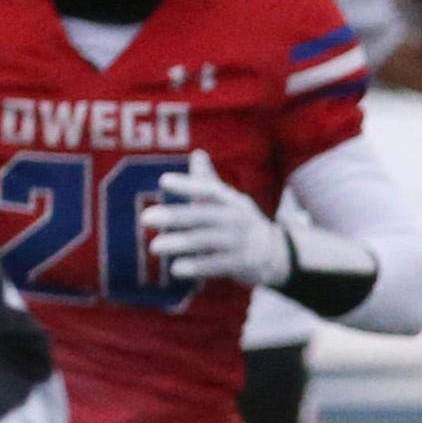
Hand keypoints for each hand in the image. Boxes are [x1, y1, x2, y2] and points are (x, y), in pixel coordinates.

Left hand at [142, 153, 293, 290]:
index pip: (210, 189)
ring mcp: (241, 242)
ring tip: (154, 247)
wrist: (276, 253)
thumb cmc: (240, 222)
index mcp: (231, 201)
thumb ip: (208, 182)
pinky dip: (198, 266)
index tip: (163, 181)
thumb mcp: (228, 201)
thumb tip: (197, 154)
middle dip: (176, 216)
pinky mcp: (243, 264)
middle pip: (205, 216)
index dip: (188, 184)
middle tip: (145, 218)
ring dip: (181, 243)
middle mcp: (237, 218)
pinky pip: (218, 265)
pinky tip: (175, 269)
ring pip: (209, 240)